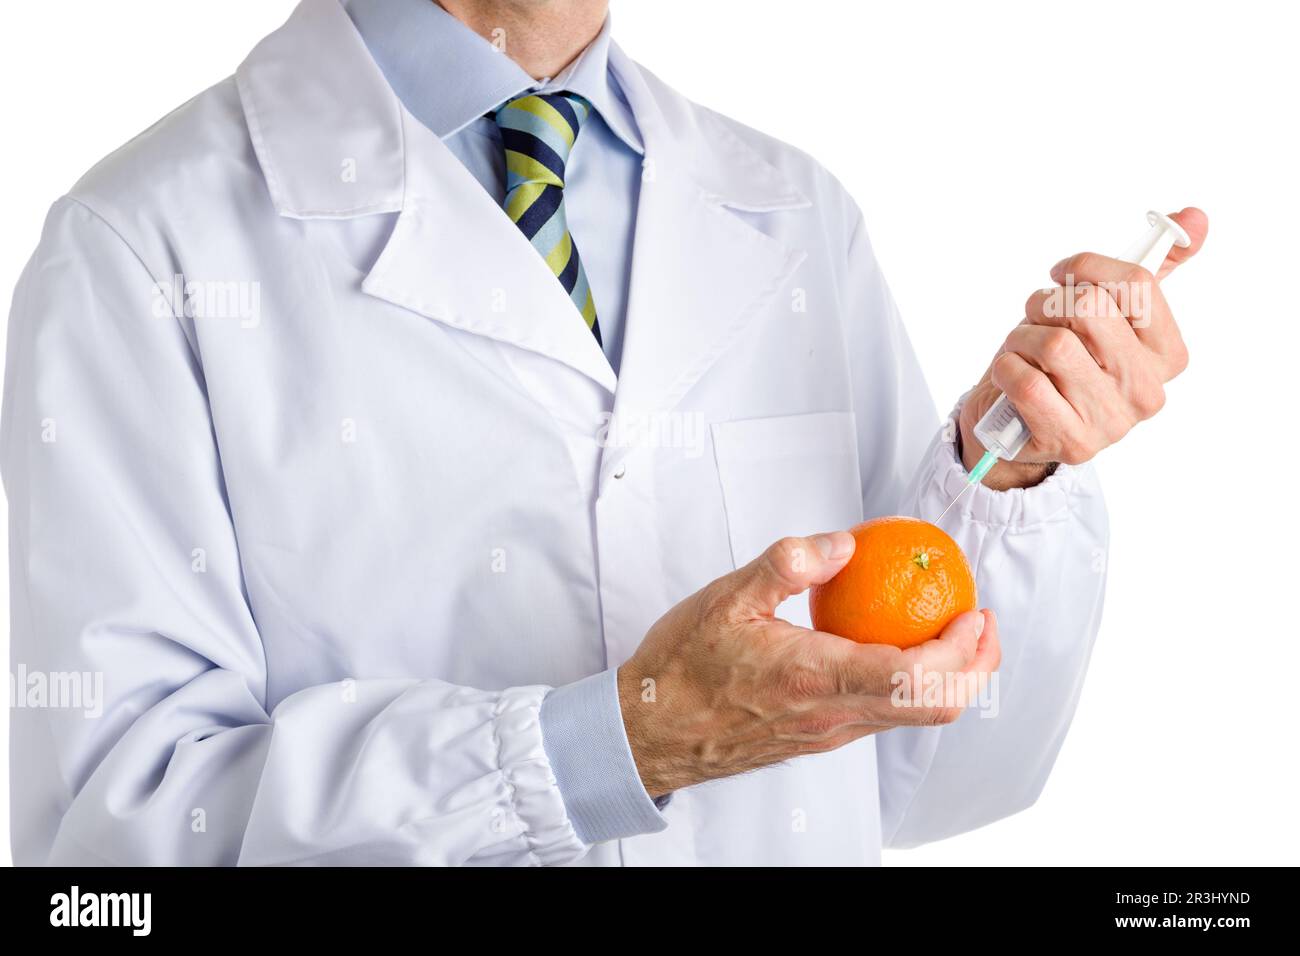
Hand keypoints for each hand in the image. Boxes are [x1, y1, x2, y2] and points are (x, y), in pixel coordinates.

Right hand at [617, 532, 999, 797]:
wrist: (650, 732)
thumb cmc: (681, 669)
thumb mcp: (727, 598)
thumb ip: (788, 564)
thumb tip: (844, 542)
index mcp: (816, 678)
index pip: (916, 678)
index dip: (961, 649)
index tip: (971, 612)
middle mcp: (833, 715)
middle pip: (935, 708)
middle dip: (976, 667)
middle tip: (981, 623)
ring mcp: (830, 733)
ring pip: (913, 716)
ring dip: (947, 677)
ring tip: (948, 630)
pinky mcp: (821, 737)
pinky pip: (883, 714)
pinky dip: (909, 683)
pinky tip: (892, 648)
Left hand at [959, 208, 1208, 489]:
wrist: (1018, 421)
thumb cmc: (1064, 360)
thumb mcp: (1108, 312)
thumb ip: (1154, 266)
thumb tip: (1195, 217)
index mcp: (1168, 353)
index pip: (1137, 283)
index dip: (1087, 267)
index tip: (1061, 273)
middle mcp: (1149, 390)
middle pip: (1089, 309)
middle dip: (1047, 303)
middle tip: (1035, 317)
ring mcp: (1113, 421)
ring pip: (1054, 343)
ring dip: (1021, 335)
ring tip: (1022, 347)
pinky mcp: (1071, 442)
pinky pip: (1027, 382)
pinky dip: (1007, 367)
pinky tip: (1010, 374)